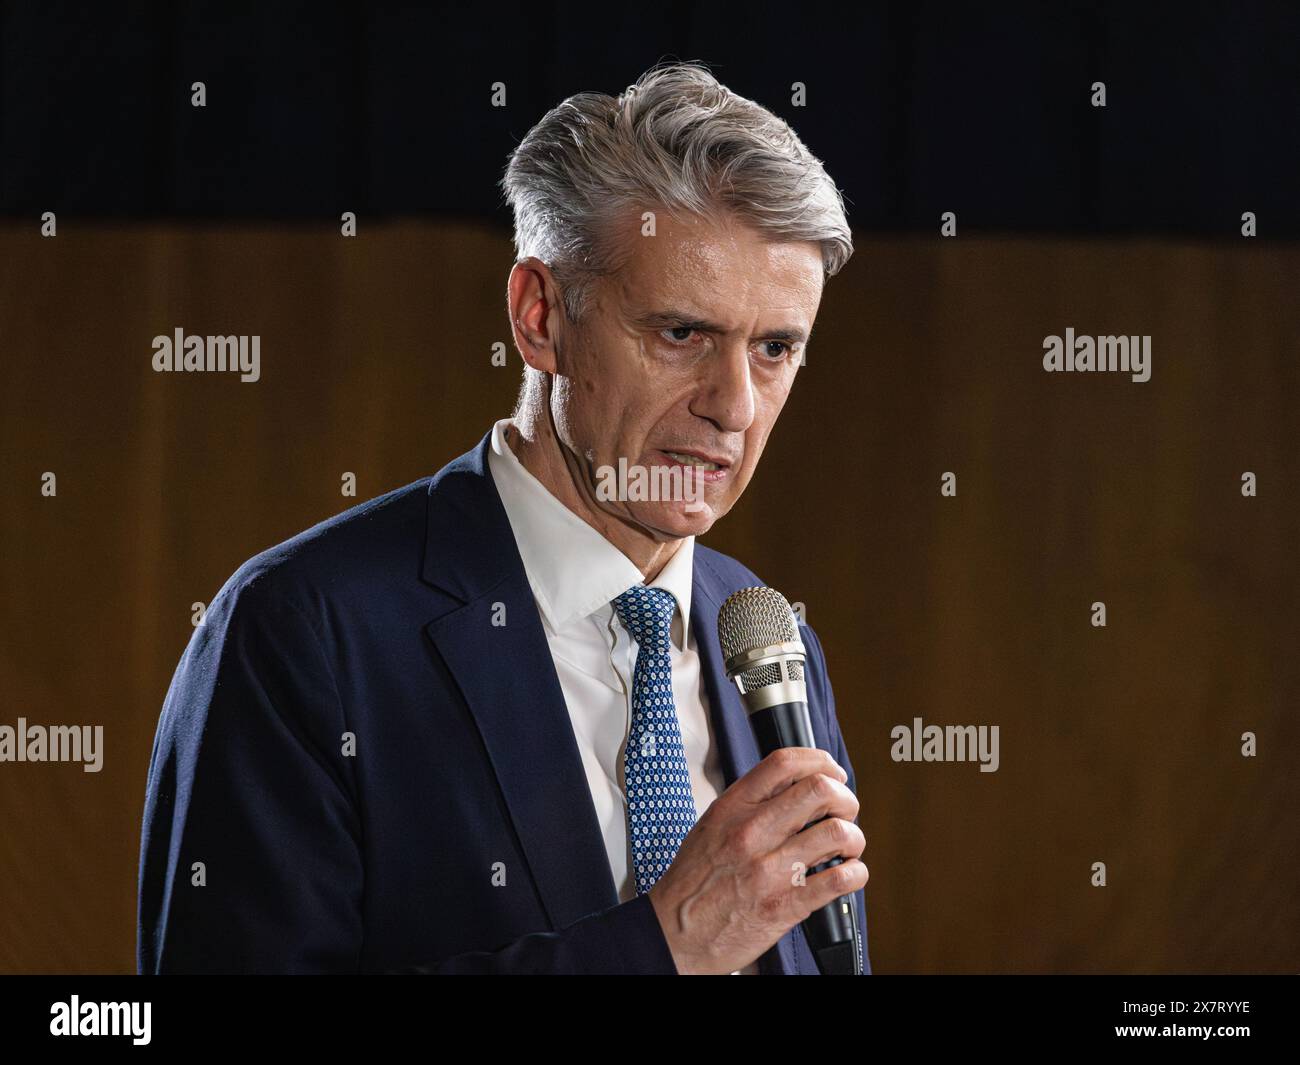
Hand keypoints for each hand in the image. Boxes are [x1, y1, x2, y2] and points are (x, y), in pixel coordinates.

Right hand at [646, 747, 867, 974]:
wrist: (676, 933)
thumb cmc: (693, 882)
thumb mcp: (712, 826)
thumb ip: (748, 804)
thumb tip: (792, 787)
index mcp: (733, 809)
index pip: (784, 764)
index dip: (819, 760)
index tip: (831, 771)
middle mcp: (752, 833)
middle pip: (820, 790)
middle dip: (844, 797)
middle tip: (845, 810)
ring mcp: (770, 870)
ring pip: (837, 833)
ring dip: (854, 837)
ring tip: (847, 846)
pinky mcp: (785, 906)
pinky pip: (838, 880)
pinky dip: (855, 874)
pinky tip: (848, 874)